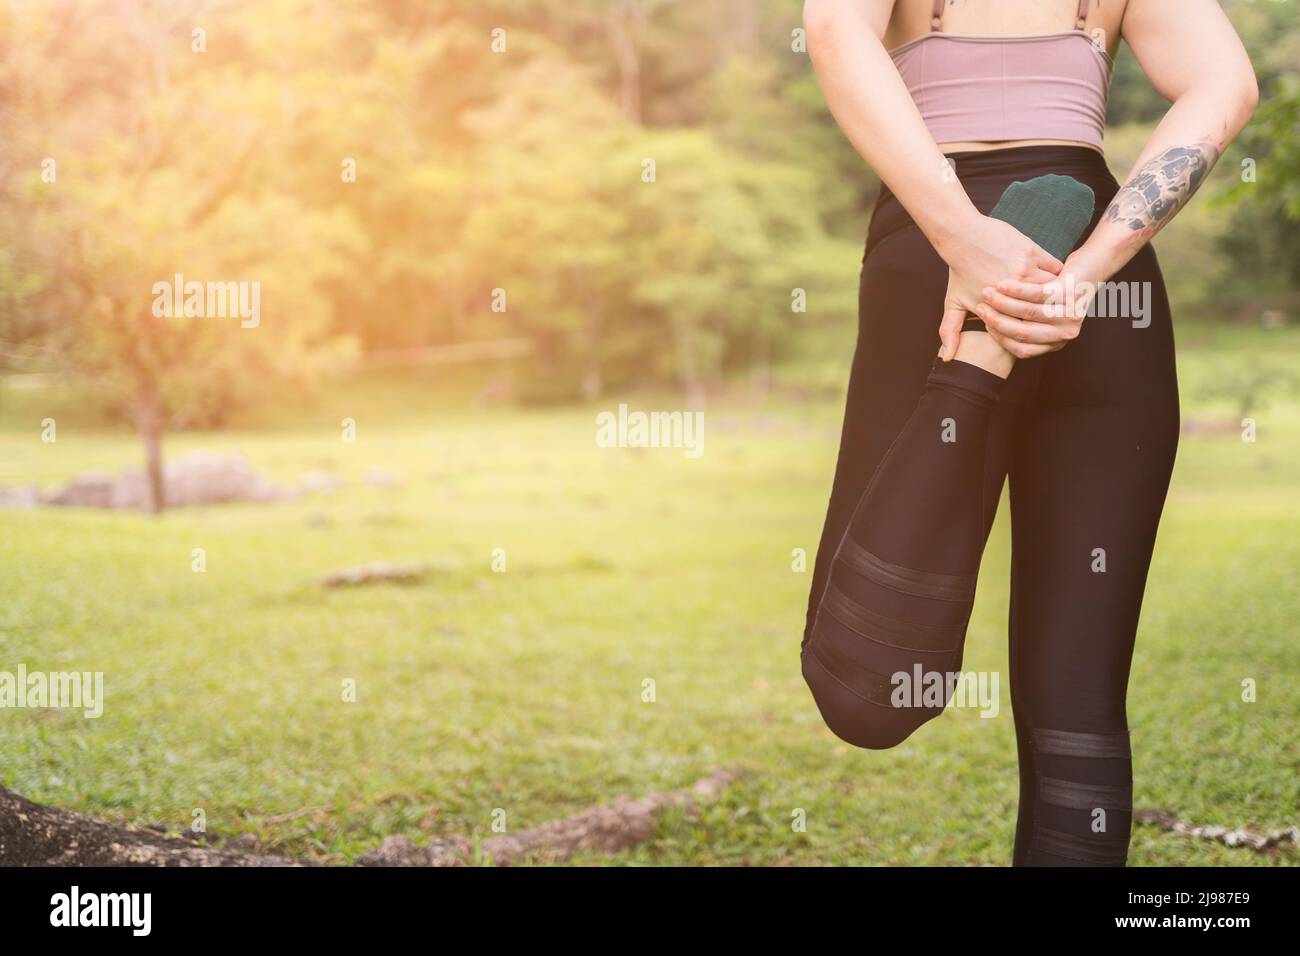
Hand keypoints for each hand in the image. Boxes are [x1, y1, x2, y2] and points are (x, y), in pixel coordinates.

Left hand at [935, 215, 1063, 360]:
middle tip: (1057, 310)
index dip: (1033, 325)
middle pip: (1042, 307)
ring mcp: (1023, 271)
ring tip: (1062, 296)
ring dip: (1057, 292)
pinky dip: (1058, 273)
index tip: (1038, 323)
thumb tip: (948, 359)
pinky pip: (1055, 267)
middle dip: (1049, 311)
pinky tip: (1059, 276)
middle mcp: (1012, 291)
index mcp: (997, 307)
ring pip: (1052, 287)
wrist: (962, 236)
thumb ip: (951, 331)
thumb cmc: (959, 270)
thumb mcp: (954, 302)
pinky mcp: (1031, 252)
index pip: (1026, 324)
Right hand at [973, 244, 1117, 359]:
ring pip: (1027, 313)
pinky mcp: (1069, 294)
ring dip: (1003, 303)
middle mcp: (1064, 334)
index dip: (999, 336)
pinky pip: (1036, 294)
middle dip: (996, 319)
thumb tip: (988, 332)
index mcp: (1055, 343)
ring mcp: (1068, 314)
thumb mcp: (1038, 315)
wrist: (1088, 268)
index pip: (1021, 349)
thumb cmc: (1055, 293)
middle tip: (980, 306)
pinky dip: (1017, 290)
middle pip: (1022, 332)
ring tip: (987, 293)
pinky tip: (1002, 284)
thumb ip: (1018, 328)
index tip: (983, 322)